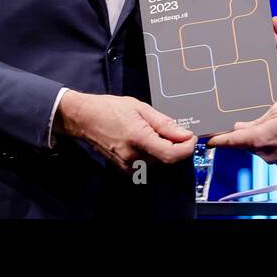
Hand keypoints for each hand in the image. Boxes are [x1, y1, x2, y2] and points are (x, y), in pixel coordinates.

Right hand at [58, 91, 195, 170]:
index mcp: (138, 139)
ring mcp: (127, 165)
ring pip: (158, 161)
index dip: (186, 148)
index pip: (171, 154)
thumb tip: (184, 134)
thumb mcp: (141, 108)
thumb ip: (165, 124)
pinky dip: (152, 152)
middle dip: (174, 144)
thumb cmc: (110, 109)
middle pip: (167, 158)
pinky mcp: (125, 168)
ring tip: (149, 130)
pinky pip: (148, 163)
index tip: (191, 138)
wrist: (85, 118)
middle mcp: (133, 156)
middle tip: (168, 128)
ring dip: (162, 148)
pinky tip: (143, 138)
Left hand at [207, 98, 276, 164]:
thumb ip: (258, 118)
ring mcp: (276, 160)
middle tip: (252, 117)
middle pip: (246, 143)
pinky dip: (274, 139)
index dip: (217, 141)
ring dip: (263, 134)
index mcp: (259, 138)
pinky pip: (272, 150)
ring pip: (260, 146)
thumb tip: (243, 126)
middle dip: (246, 131)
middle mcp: (265, 153)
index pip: (230, 142)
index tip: (207, 140)